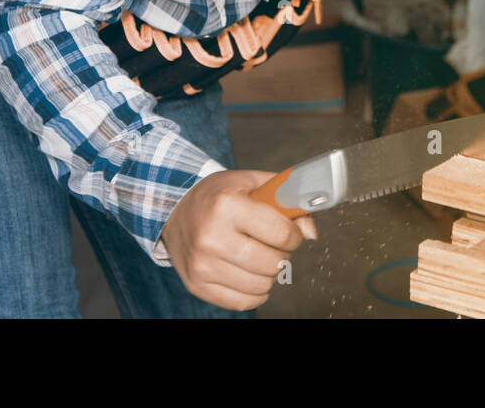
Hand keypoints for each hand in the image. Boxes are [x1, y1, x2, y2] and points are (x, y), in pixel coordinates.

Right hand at [161, 169, 317, 310]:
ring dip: (270, 274)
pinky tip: (251, 274)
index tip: (290, 231)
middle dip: (283, 254)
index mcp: (227, 206)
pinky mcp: (197, 285)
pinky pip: (242, 302)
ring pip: (261, 285)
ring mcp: (202, 265)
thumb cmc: (218, 195)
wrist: (174, 209)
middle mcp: (212, 237)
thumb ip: (288, 199)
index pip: (281, 233)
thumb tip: (310, 232)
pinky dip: (255, 292)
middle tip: (275, 244)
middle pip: (272, 263)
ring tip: (261, 257)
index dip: (294, 234)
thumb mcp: (253, 182)